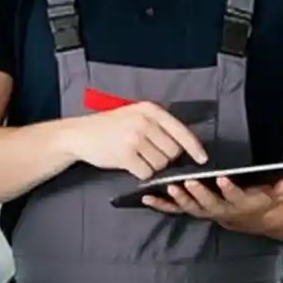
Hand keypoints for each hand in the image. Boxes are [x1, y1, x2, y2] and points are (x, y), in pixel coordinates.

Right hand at [61, 102, 208, 179]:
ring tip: (137, 157)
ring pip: (161, 164)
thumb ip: (158, 125)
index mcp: (151, 110)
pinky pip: (146, 173)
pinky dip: (141, 173)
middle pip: (173, 151)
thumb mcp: (136, 115)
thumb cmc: (111, 127)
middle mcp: (145, 121)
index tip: (203, 158)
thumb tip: (185, 146)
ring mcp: (135, 138)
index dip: (195, 147)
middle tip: (149, 155)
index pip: (181, 130)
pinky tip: (129, 164)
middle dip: (166, 158)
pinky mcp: (125, 155)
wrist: (80, 134)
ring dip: (152, 166)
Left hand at [143, 176, 282, 228]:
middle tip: (187, 181)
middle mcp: (218, 210)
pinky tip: (147, 197)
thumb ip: (280, 189)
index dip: (228, 188)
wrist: (245, 219)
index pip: (234, 196)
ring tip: (168, 186)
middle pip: (207, 203)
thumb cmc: (255, 201)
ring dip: (178, 198)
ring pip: (189, 207)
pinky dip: (160, 204)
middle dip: (197, 192)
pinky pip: (173, 209)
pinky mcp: (190, 210)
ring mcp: (202, 211)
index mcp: (237, 203)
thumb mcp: (271, 196)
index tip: (223, 178)